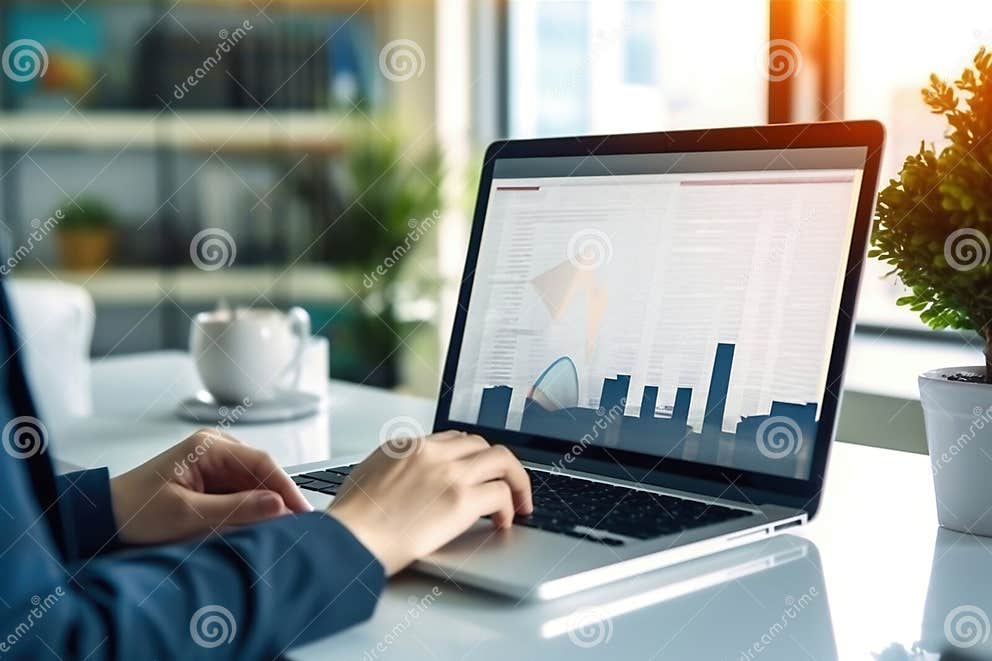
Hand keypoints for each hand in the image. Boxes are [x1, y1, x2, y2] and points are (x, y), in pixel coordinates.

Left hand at [109, 429, 311, 544]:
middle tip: (295, 528)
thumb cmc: (135, 511)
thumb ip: (235, 509)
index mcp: (209, 446)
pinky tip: (257, 527)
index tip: (303, 513)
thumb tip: (277, 505)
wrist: (104, 518)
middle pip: (261, 473)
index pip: (262, 463)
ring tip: (279, 531)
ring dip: (265, 506)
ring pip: (254, 485)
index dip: (287, 489)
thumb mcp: (187, 515)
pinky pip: (241, 493)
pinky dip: (250, 510)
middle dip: (278, 499)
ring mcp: (214, 463)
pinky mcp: (211, 480)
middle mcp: (215, 448)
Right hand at [328, 431, 532, 575]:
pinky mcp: (461, 499)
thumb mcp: (365, 477)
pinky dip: (510, 508)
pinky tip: (504, 523)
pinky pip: (501, 494)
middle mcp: (430, 452)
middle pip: (481, 444)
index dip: (470, 458)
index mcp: (406, 446)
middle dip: (497, 465)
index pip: (452, 439)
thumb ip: (392, 471)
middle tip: (506, 484)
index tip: (478, 473)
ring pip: (502, 460)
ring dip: (516, 480)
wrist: (347, 540)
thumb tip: (405, 481)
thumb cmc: (350, 521)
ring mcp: (448, 473)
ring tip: (518, 502)